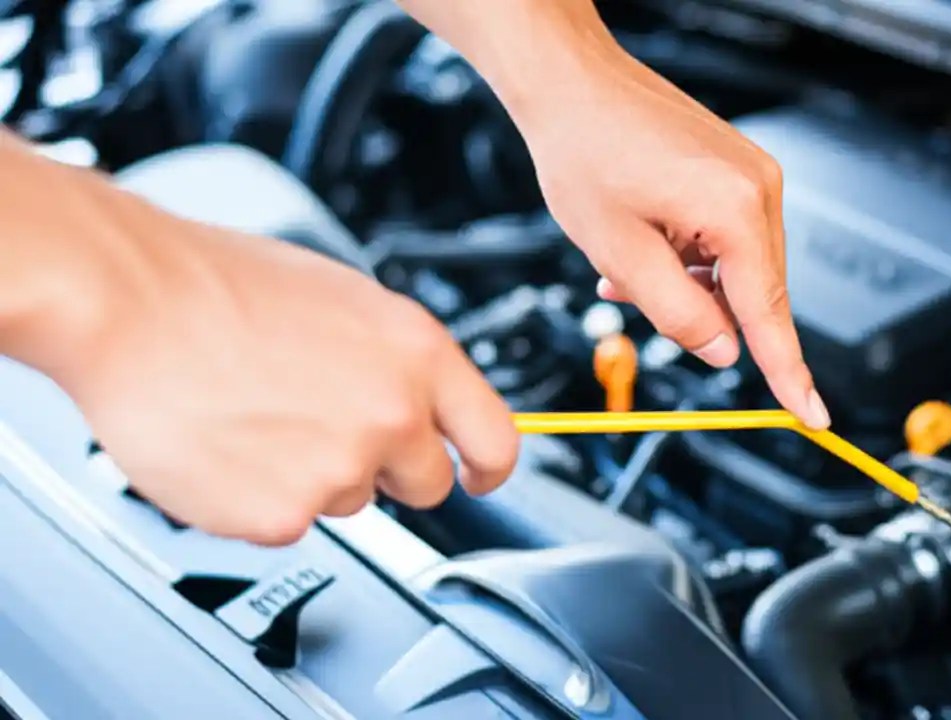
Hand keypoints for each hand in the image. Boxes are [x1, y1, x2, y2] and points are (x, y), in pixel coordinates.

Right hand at [43, 199, 516, 545]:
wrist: (130, 301)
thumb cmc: (220, 287)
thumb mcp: (346, 300)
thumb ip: (398, 362)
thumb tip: (422, 399)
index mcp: (417, 354)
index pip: (498, 440)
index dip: (489, 468)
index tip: (479, 477)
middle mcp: (393, 415)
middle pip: (426, 484)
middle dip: (389, 469)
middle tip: (326, 431)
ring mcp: (340, 469)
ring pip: (351, 500)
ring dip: (314, 475)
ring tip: (259, 417)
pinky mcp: (282, 514)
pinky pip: (289, 524)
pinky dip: (261, 499)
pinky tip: (231, 447)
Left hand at [504, 32, 828, 428]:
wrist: (571, 85)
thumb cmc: (585, 150)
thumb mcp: (621, 253)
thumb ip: (679, 314)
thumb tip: (723, 353)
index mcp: (737, 210)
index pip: (770, 314)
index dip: (788, 372)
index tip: (812, 414)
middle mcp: (758, 188)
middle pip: (750, 290)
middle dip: (699, 309)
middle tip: (634, 295)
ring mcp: (751, 174)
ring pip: (734, 266)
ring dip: (686, 281)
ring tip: (625, 264)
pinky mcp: (736, 168)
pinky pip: (726, 235)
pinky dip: (689, 254)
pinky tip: (645, 244)